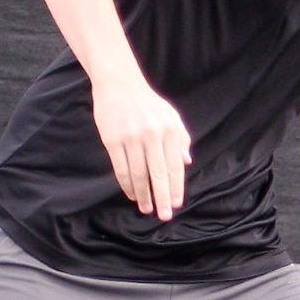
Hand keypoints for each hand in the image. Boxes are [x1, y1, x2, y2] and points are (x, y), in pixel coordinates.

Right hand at [91, 75, 192, 219]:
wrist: (120, 84)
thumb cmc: (148, 103)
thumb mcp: (171, 117)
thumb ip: (181, 139)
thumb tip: (186, 163)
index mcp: (169, 130)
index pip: (174, 165)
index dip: (175, 187)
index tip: (176, 204)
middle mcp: (152, 135)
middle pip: (158, 173)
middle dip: (162, 197)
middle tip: (164, 215)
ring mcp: (131, 137)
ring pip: (138, 174)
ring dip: (143, 195)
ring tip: (146, 208)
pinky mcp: (112, 139)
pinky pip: (121, 168)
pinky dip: (126, 184)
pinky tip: (131, 194)